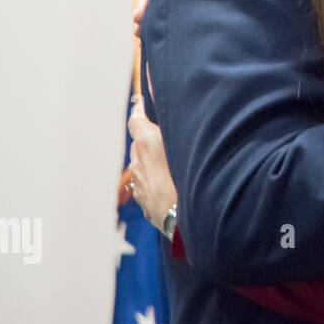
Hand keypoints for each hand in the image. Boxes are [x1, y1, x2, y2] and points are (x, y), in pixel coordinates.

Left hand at [127, 96, 178, 231]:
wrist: (181, 219)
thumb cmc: (187, 179)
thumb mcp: (185, 143)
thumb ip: (174, 126)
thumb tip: (161, 109)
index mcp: (146, 142)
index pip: (136, 118)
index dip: (140, 109)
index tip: (143, 104)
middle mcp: (137, 160)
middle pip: (141, 143)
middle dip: (152, 140)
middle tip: (173, 140)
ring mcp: (138, 182)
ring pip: (145, 165)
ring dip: (155, 163)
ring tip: (176, 167)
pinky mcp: (142, 200)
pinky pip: (148, 184)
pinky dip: (157, 181)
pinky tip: (173, 187)